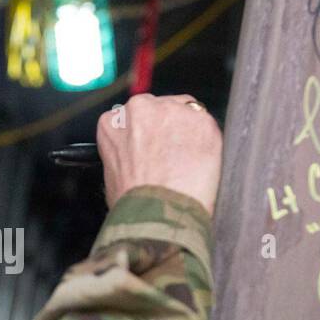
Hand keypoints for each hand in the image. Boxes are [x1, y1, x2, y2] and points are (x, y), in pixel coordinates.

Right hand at [96, 93, 222, 215]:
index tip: (154, 146)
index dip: (148, 132)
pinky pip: (207, 126)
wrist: (158, 213)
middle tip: (173, 156)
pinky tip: (201, 163)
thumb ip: (125, 151)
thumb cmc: (133, 202)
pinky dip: (207, 142)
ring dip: (189, 133)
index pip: (135, 115)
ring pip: (186, 112)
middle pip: (161, 107)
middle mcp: (141, 108)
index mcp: (114, 121)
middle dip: (169, 128)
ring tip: (188, 163)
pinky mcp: (202, 121)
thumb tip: (138, 155)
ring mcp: (173, 111)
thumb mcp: (112, 173)